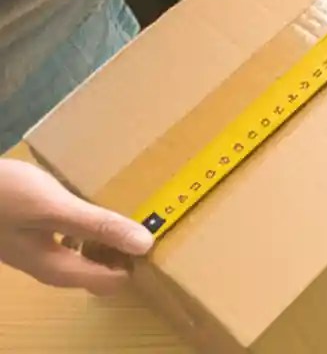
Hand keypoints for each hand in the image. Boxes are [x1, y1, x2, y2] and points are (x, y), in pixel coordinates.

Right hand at [0, 160, 152, 294]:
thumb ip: (99, 225)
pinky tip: (96, 203)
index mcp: (59, 269)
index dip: (138, 262)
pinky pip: (75, 240)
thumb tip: (145, 244)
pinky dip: (91, 228)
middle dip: (127, 250)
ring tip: (131, 208)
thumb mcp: (54, 208)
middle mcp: (51, 267)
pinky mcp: (35, 236)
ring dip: (110, 237)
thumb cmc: (4, 197)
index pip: (113, 281)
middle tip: (151, 218)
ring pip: (88, 254)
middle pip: (102, 271)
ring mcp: (41, 252)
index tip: (159, 234)